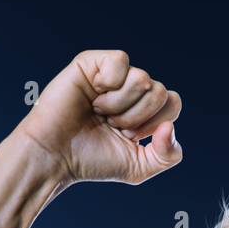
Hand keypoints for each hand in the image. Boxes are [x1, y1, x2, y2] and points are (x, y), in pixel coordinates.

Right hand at [17, 50, 182, 184]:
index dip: (153, 124)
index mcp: (144, 109)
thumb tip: (169, 126)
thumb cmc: (92, 160)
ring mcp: (113, 75)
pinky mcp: (92, 62)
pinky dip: (109, 84)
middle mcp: (131, 89)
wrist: (55, 156)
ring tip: (99, 112)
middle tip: (111, 125)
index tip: (129, 136)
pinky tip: (93, 94)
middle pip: (160, 92)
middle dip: (137, 117)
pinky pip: (121, 60)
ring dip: (120, 105)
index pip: (173, 103)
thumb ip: (168, 155)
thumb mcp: (139, 167)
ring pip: (143, 78)